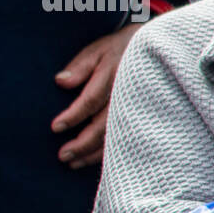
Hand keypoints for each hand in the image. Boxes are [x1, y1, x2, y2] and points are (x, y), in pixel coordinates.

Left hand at [51, 23, 141, 168]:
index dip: (73, 115)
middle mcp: (127, 94)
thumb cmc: (119, 50)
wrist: (158, 50)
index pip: (91, 100)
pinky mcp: (144, 116)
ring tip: (73, 163)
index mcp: (114, 75)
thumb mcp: (98, 50)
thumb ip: (80, 67)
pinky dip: (110, 151)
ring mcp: (139, 107)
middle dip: (82, 143)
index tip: (55, 127)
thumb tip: (60, 82)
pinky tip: (93, 160)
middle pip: (104, 124)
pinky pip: (128, 138)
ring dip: (94, 152)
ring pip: (116, 136)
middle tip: (63, 155)